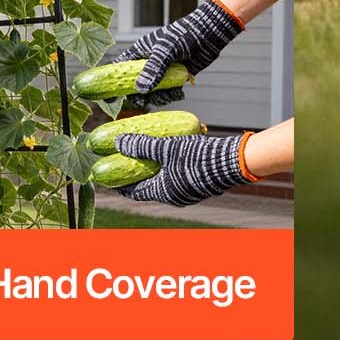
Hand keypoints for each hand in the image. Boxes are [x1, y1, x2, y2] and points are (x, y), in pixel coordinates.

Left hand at [111, 129, 248, 207]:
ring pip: (163, 181)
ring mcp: (187, 191)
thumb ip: (142, 145)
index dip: (120, 182)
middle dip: (135, 173)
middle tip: (125, 160)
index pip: (134, 191)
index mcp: (163, 192)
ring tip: (146, 153)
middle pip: (147, 186)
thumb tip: (118, 143)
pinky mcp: (198, 183)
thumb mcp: (166, 147)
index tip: (108, 172)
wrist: (231, 162)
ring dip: (152, 169)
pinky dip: (167, 166)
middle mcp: (174, 196)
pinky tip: (169, 151)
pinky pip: (176, 176)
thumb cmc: (198, 157)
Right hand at [112, 0, 242, 92]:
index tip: (107, 99)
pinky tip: (179, 93)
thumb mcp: (165, 49)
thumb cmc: (184, 34)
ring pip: (152, 93)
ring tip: (169, 94)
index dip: (112, 82)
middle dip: (139, 96)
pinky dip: (172, 96)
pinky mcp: (176, 78)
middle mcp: (149, 63)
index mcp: (141, 52)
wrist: (208, 34)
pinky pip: (168, 93)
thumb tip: (141, 90)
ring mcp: (162, 72)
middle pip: (135, 86)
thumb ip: (153, 69)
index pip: (120, 68)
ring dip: (159, 98)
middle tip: (144, 101)